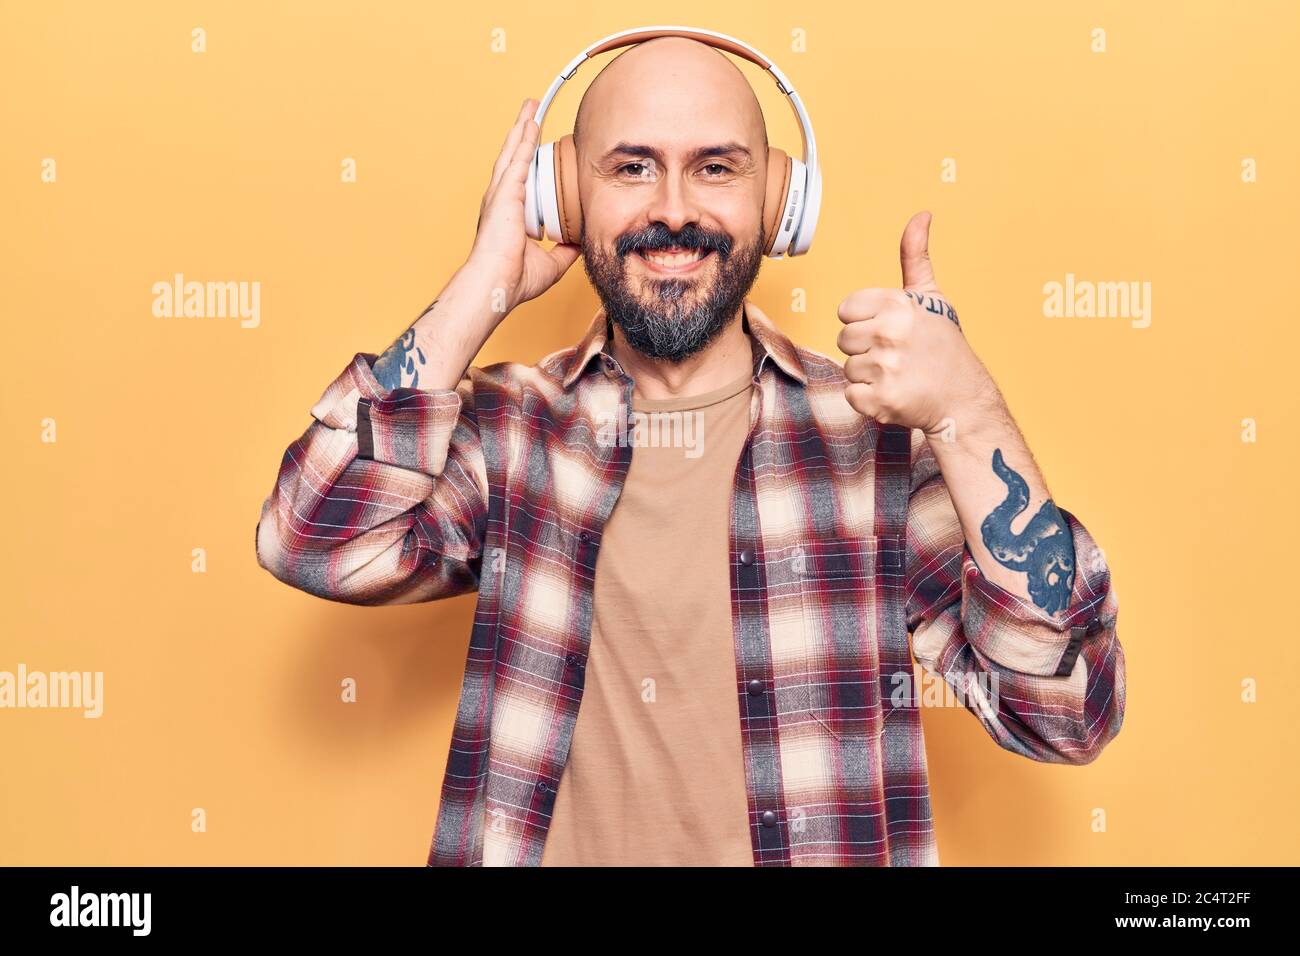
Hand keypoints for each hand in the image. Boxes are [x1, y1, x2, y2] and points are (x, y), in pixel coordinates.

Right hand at [465, 98, 581, 316]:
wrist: (496, 284)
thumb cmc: (513, 279)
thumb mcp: (550, 263)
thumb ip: (565, 250)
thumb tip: (581, 242)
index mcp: (509, 215)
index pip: (520, 181)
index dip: (527, 163)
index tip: (534, 149)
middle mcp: (501, 200)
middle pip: (513, 158)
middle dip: (521, 135)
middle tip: (529, 114)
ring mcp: (501, 194)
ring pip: (513, 152)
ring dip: (521, 129)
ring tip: (529, 108)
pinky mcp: (505, 192)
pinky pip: (518, 159)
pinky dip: (524, 139)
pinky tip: (531, 123)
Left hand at [836, 211, 999, 436]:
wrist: (963, 398)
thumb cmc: (943, 345)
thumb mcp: (931, 296)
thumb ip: (915, 256)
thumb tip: (921, 215)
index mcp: (896, 304)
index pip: (846, 310)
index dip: (864, 321)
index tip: (889, 330)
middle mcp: (890, 333)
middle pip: (843, 339)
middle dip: (865, 349)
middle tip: (897, 355)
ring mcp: (885, 368)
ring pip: (848, 368)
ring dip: (868, 375)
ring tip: (899, 374)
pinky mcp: (881, 400)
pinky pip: (852, 395)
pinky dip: (869, 399)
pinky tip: (894, 393)